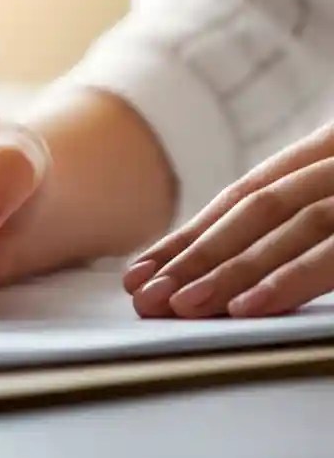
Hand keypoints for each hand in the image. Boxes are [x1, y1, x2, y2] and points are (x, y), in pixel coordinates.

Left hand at [125, 123, 333, 317]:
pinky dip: (289, 278)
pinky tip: (245, 307)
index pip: (249, 193)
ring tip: (181, 306)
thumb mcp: (333, 204)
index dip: (192, 234)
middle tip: (146, 297)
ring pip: (293, 224)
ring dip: (232, 269)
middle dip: (197, 255)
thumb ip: (299, 221)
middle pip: (259, 207)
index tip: (141, 270)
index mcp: (331, 150)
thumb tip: (225, 262)